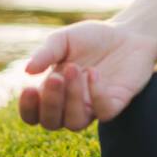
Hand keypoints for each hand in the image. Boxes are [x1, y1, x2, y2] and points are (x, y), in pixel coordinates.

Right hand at [18, 20, 156, 130]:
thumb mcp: (64, 39)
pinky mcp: (116, 103)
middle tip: (56, 77)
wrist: (129, 33)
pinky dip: (96, 95)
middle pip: (51, 123)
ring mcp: (94, 107)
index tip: (29, 88)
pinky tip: (94, 73)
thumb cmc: (92, 38)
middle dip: (50, 103)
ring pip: (75, 123)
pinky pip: (104, 112)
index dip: (28, 109)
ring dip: (71, 100)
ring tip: (74, 69)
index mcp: (53, 93)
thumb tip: (27, 71)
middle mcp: (71, 105)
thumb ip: (46, 53)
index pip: (33, 115)